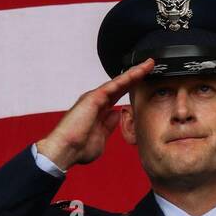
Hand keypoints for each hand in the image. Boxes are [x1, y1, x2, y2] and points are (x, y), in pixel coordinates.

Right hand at [35, 57, 155, 170]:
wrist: (65, 151)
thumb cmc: (79, 148)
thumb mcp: (101, 137)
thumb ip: (109, 125)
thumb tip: (116, 114)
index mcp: (100, 111)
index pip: (120, 95)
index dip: (132, 88)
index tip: (145, 82)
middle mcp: (97, 101)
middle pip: (121, 85)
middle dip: (136, 75)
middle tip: (150, 65)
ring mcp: (95, 98)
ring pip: (119, 82)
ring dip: (134, 73)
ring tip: (148, 64)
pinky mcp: (93, 98)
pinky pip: (113, 85)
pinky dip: (126, 78)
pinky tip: (137, 72)